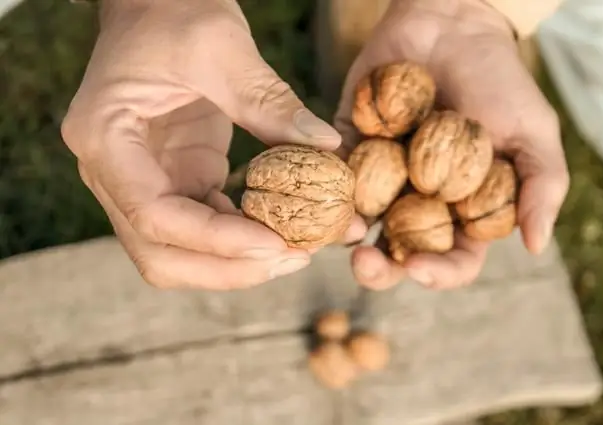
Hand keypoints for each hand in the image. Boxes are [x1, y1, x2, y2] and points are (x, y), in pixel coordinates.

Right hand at [61, 0, 363, 289]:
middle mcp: (113, 171)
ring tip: (296, 251)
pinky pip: (203, 228)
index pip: (153, 214)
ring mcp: (142, 180)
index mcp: (106, 138)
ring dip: (236, 263)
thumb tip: (327, 149)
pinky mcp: (174, 179)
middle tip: (293, 259)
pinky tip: (282, 231)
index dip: (217, 240)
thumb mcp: (221, 47)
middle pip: (159, 253)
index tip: (279, 244)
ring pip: (179, 253)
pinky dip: (240, 238)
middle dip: (227, 268)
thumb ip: (270, 103)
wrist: (153, 2)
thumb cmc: (172, 11)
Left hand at [335, 0, 568, 289]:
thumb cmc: (499, 80)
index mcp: (462, 211)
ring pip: (357, 223)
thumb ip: (541, 187)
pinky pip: (331, 175)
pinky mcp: (349, 147)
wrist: (452, 26)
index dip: (438, 273)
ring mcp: (381, 177)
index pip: (452, 259)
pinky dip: (322, 186)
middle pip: (396, 252)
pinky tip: (318, 188)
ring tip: (341, 229)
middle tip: (365, 263)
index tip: (421, 267)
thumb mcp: (533, 132)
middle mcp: (418, 202)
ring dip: (344, 234)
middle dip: (379, 269)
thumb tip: (536, 246)